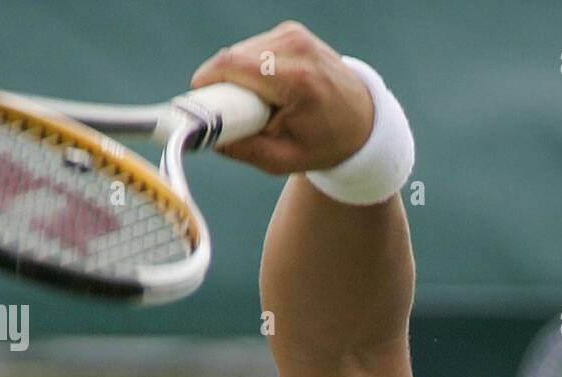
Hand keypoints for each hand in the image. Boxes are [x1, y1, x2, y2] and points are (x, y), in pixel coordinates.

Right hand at [190, 21, 374, 174]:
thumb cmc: (324, 143)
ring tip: (258, 106)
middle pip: (232, 58)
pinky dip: (251, 70)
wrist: (362, 121)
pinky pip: (253, 48)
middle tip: (232, 115)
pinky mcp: (292, 31)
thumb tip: (205, 136)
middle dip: (222, 87)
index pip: (232, 66)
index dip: (206, 84)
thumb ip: (242, 149)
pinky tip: (268, 90)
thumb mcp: (283, 159)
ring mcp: (296, 35)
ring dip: (237, 79)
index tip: (198, 107)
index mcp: (298, 81)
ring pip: (240, 51)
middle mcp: (297, 48)